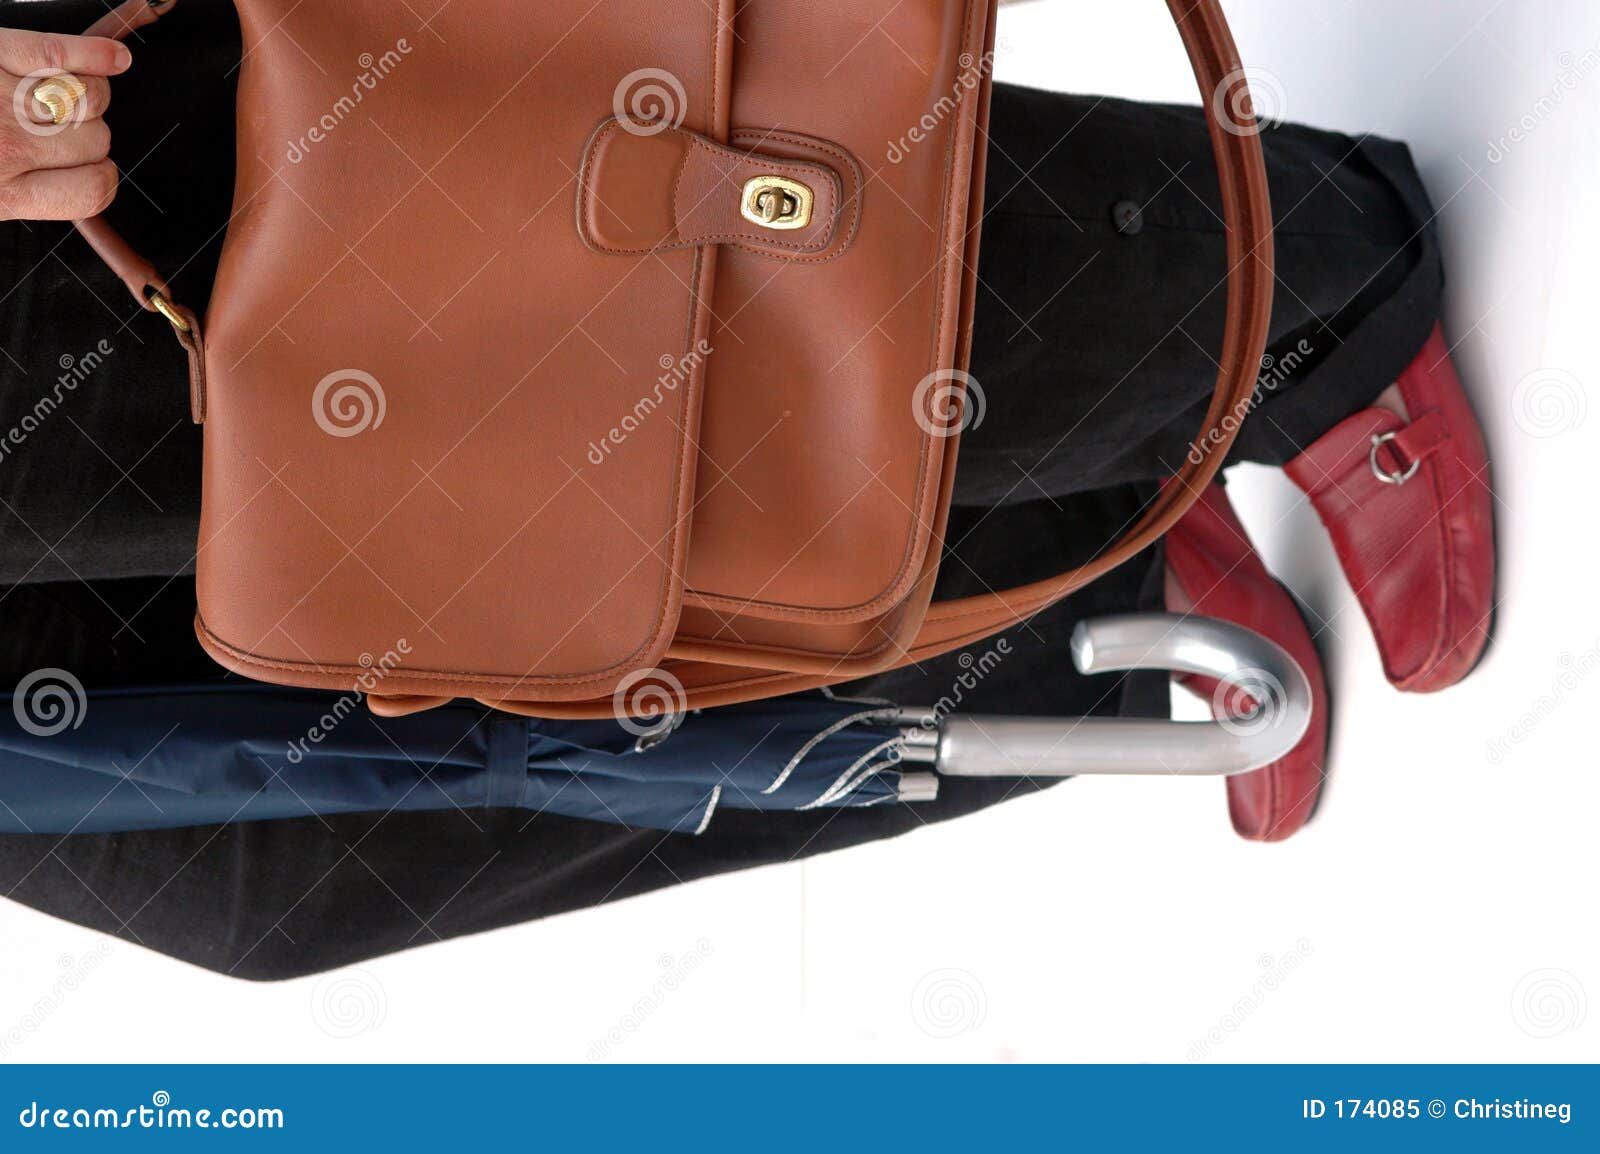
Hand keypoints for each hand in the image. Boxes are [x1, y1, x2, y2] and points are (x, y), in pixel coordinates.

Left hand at [0, 28, 130, 221]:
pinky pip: (58, 52)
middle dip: (85, 134)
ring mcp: (2, 99)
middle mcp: (9, 148)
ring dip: (88, 94)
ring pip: (88, 97)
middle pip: (96, 140)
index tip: (87, 172)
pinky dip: (93, 52)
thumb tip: (87, 184)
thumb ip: (27, 196)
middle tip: (54, 132)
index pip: (95, 190)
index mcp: (5, 194)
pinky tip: (115, 57)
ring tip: (64, 96)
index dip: (99, 178)